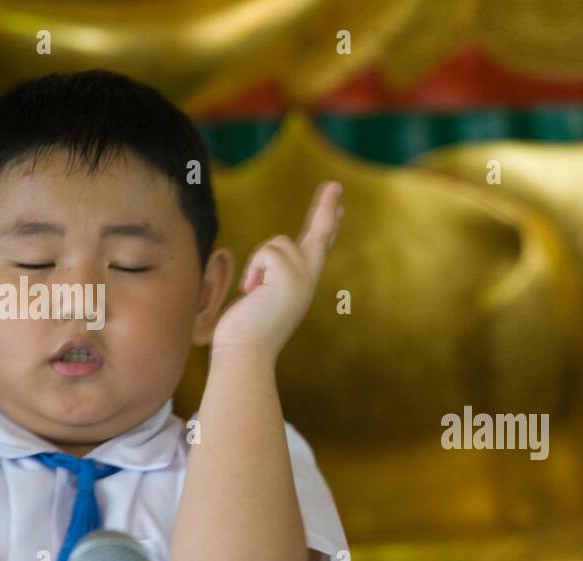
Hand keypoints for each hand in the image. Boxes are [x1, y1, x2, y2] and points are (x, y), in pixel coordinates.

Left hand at [211, 180, 343, 360]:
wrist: (246, 353)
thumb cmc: (244, 334)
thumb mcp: (259, 302)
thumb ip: (265, 285)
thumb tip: (257, 284)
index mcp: (300, 285)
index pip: (315, 248)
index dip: (326, 226)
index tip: (337, 207)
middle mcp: (308, 280)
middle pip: (319, 235)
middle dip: (326, 209)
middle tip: (334, 185)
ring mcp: (303, 279)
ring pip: (277, 244)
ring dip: (259, 264)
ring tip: (255, 293)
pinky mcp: (292, 277)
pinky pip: (267, 253)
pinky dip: (254, 270)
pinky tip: (254, 293)